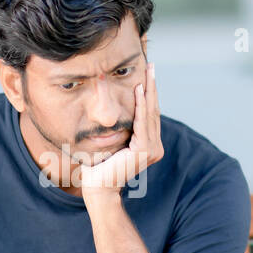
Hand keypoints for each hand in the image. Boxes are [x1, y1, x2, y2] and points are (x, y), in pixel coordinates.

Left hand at [77, 61, 162, 202]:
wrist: (97, 186)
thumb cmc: (99, 166)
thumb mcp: (112, 141)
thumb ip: (120, 128)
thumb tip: (114, 111)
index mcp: (149, 145)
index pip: (150, 113)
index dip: (149, 92)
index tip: (147, 73)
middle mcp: (155, 147)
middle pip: (153, 109)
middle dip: (152, 86)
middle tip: (151, 65)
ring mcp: (152, 150)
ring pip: (150, 112)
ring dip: (149, 90)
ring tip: (148, 71)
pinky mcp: (144, 150)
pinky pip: (142, 121)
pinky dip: (141, 104)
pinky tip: (139, 89)